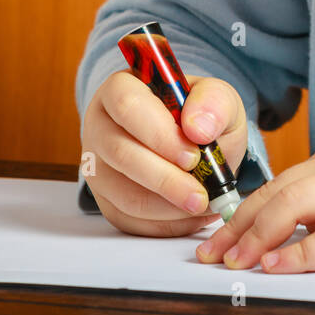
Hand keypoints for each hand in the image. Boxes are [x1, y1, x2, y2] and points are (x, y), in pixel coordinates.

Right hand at [80, 70, 248, 236]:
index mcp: (121, 89)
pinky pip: (128, 218)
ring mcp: (98, 165)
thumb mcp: (217, 98)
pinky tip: (190, 216)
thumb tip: (198, 128)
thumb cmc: (200, 115)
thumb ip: (214, 102)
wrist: (196, 144)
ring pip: (122, 193)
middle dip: (166, 179)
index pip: (126, 104)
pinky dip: (163, 224)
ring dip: (167, 207)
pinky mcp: (105, 199)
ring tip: (202, 205)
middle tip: (201, 194)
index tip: (193, 155)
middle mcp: (100, 125)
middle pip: (120, 153)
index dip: (159, 133)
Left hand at [194, 133, 314, 271]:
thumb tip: (291, 224)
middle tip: (213, 254)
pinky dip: (300, 252)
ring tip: (235, 262)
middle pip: (277, 192)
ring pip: (295, 206)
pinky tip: (278, 266)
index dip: (243, 211)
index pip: (279, 182)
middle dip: (238, 226)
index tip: (219, 235)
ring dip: (258, 236)